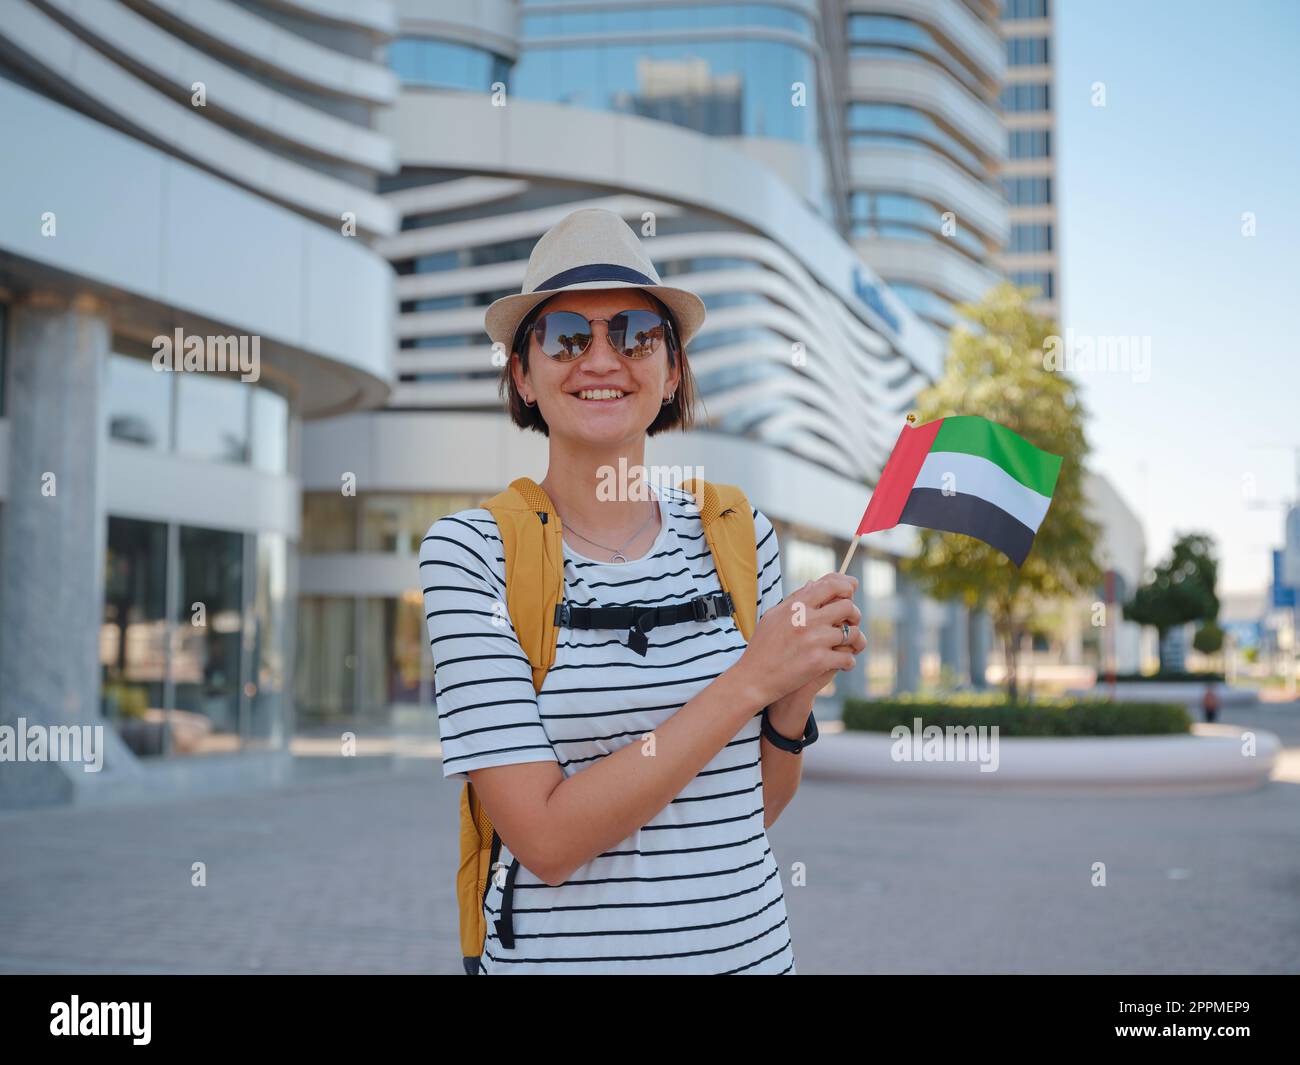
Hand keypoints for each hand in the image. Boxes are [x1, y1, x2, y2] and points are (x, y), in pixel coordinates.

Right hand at [733, 573, 865, 708]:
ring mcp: (814, 640)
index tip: (851, 591)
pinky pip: (848, 658)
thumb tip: (813, 583)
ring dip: (855, 641)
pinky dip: (848, 662)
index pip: (830, 585)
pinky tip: (842, 664)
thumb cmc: (761, 648)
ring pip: (852, 633)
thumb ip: (795, 599)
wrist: (752, 679)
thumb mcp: (773, 616)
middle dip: (855, 614)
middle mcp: (806, 619)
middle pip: (847, 607)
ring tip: (851, 647)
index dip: (846, 586)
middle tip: (851, 622)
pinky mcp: (818, 661)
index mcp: (796, 606)